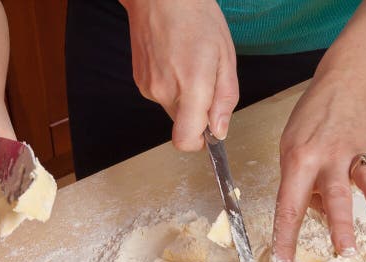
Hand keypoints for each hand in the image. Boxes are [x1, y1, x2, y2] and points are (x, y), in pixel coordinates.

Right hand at [122, 0, 238, 149]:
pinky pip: (161, 96)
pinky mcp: (140, 82)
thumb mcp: (225, 57)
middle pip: (183, 125)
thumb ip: (225, 99)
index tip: (209, 130)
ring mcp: (149, 88)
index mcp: (191, 86)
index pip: (186, 140)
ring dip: (184, 96)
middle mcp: (165, 92)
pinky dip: (171, 85)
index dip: (199, 141)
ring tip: (188, 64)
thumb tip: (219, 131)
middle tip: (204, 79)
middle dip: (197, 111)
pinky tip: (174, 61)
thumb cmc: (196, 17)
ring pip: (173, 109)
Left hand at [271, 72, 365, 261]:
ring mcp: (354, 151)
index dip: (285, 240)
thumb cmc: (311, 121)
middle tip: (344, 252)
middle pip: (333, 195)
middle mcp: (326, 158)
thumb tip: (315, 215)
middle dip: (339, 225)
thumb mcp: (291, 149)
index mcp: (298, 162)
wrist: (344, 82)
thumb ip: (302, 185)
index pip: (288, 208)